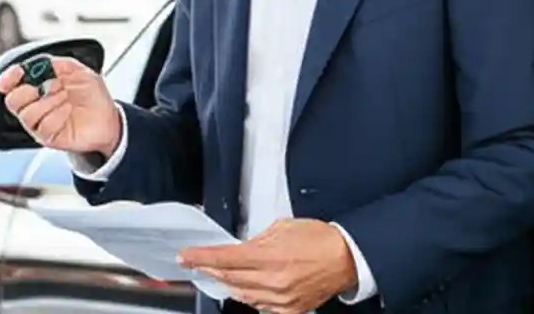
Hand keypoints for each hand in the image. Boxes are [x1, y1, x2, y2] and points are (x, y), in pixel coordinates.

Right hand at [0, 56, 121, 156]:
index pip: (9, 84)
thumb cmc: (91, 95)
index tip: (19, 72)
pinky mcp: (49, 137)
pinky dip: (57, 115)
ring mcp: (40, 123)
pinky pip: (44, 127)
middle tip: (52, 85)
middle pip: (12, 101)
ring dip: (48, 102)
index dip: (8, 78)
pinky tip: (69, 110)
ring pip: (27, 115)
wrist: (109, 117)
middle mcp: (34, 106)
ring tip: (65, 97)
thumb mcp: (77, 70)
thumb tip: (39, 63)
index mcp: (35, 87)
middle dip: (29, 91)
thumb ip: (57, 64)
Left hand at [177, 218, 357, 313]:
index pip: (224, 259)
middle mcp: (273, 281)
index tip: (186, 256)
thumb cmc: (319, 239)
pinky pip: (259, 306)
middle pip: (228, 278)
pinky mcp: (289, 309)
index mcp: (270, 256)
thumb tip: (240, 247)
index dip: (200, 258)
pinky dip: (249, 296)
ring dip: (227, 283)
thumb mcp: (282, 228)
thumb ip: (256, 239)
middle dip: (209, 270)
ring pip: (241, 295)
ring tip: (220, 273)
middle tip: (197, 263)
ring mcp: (281, 299)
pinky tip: (246, 286)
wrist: (347, 258)